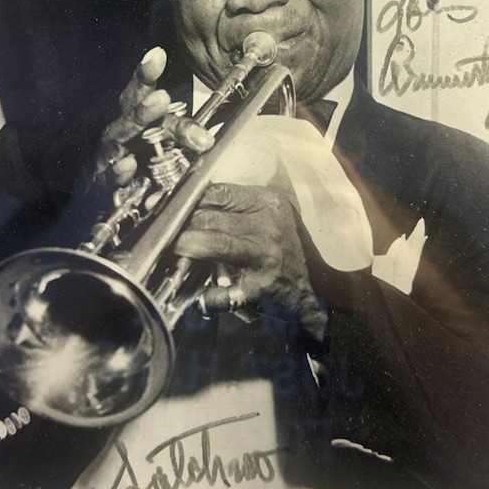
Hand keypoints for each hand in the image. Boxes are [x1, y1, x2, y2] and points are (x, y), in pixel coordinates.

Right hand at [94, 47, 213, 189]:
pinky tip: (128, 165)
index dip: (145, 74)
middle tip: (162, 96)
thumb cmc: (133, 165)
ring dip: (136, 123)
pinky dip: (119, 172)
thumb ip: (178, 130)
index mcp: (133, 120)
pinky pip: (111, 178)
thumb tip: (205, 130)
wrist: (97, 202)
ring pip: (121, 138)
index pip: (139, 93)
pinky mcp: (103, 185)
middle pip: (132, 114)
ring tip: (152, 110)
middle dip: (146, 105)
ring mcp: (109, 157)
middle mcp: (119, 134)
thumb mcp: (156, 144)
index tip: (157, 54)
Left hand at [175, 182, 326, 338]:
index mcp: (269, 202)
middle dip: (181, 226)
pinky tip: (204, 295)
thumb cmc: (287, 251)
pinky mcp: (260, 287)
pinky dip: (207, 295)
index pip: (217, 192)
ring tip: (177, 252)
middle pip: (208, 216)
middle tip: (167, 234)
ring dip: (185, 248)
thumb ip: (238, 210)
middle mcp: (268, 225)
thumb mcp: (271, 218)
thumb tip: (189, 209)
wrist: (320, 290)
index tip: (172, 209)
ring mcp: (264, 255)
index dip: (189, 201)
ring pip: (210, 243)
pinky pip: (220, 290)